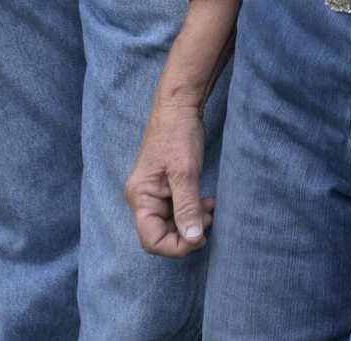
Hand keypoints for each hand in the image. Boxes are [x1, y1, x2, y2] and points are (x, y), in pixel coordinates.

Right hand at [126, 93, 214, 256]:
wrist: (180, 105)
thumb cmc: (178, 134)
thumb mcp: (185, 172)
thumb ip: (187, 207)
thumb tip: (193, 239)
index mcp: (139, 197)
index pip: (151, 240)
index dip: (176, 246)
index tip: (200, 238)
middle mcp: (142, 198)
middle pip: (160, 235)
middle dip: (187, 233)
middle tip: (209, 219)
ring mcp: (153, 193)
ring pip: (170, 224)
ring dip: (192, 222)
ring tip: (211, 208)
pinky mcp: (165, 187)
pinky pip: (176, 210)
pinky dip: (192, 210)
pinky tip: (207, 202)